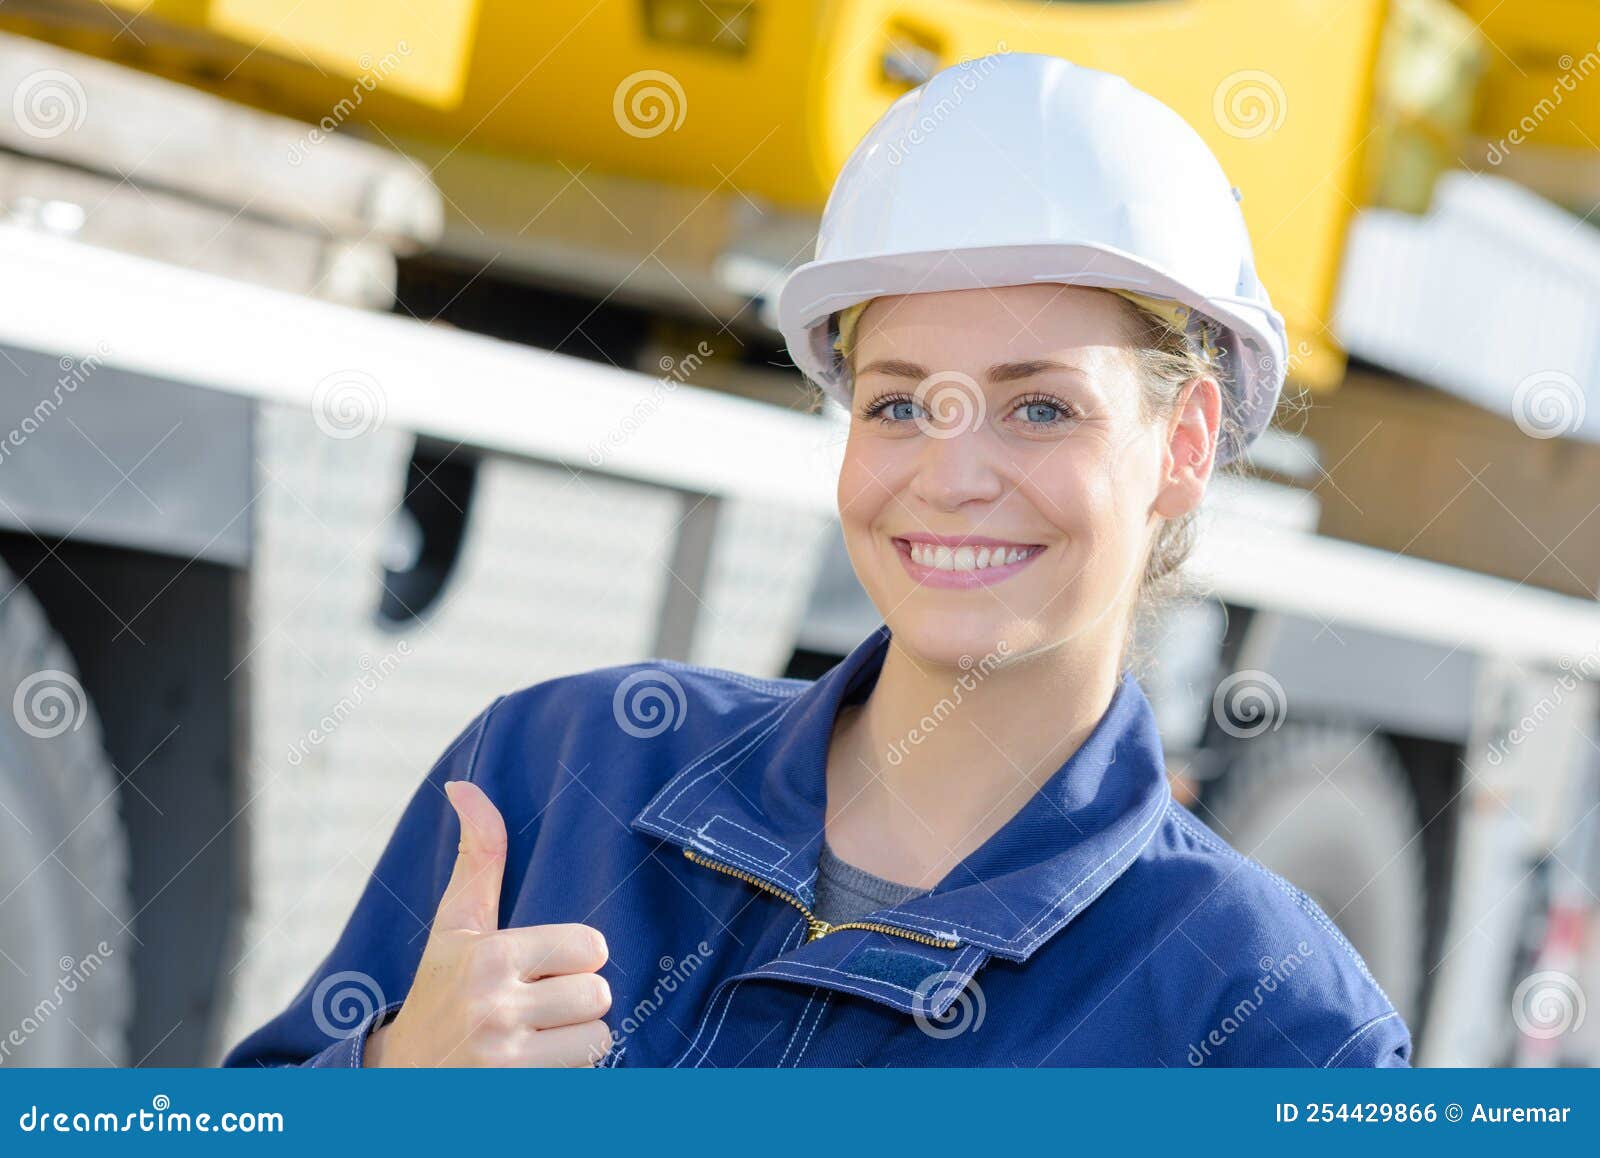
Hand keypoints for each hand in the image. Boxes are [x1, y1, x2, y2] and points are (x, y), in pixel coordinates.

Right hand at [363, 779, 612, 1065]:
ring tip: (535, 1044)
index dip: (576, 959)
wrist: (398, 1083)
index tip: (542, 970)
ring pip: (598, 1041)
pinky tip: (532, 1074)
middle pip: (599, 996)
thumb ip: (477, 857)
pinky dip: (567, 1080)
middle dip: (576, 1006)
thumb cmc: (439, 993)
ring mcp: (505, 1064)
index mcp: (488, 958)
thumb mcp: (455, 927)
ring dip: (575, 1046)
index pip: (592, 947)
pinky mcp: (517, 1102)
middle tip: (537, 1012)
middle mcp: (494, 1010)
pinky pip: (586, 1081)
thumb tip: (463, 786)